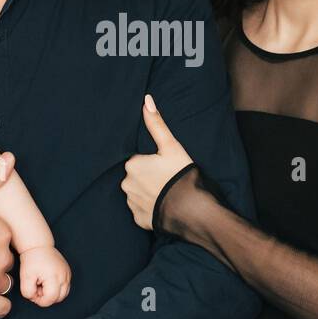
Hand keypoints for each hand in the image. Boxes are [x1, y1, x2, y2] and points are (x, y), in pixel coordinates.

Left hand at [17, 245, 70, 306]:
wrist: (39, 246)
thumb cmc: (32, 260)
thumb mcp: (25, 277)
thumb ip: (28, 292)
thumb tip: (35, 298)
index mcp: (54, 277)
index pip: (50, 299)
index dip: (39, 300)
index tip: (33, 291)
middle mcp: (64, 276)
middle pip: (58, 299)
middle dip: (46, 297)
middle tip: (37, 287)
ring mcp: (68, 274)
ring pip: (63, 294)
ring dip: (52, 293)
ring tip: (43, 284)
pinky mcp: (68, 273)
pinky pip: (65, 287)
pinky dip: (56, 288)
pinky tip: (47, 281)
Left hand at [121, 93, 193, 230]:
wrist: (192, 210)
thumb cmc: (181, 174)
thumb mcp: (171, 146)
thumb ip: (156, 123)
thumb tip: (146, 100)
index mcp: (131, 165)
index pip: (137, 159)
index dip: (151, 160)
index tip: (163, 165)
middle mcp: (126, 184)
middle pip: (135, 175)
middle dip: (148, 175)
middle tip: (166, 178)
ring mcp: (131, 203)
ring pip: (137, 192)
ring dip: (147, 191)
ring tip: (165, 191)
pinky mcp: (138, 219)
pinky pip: (141, 209)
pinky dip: (149, 206)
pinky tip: (162, 204)